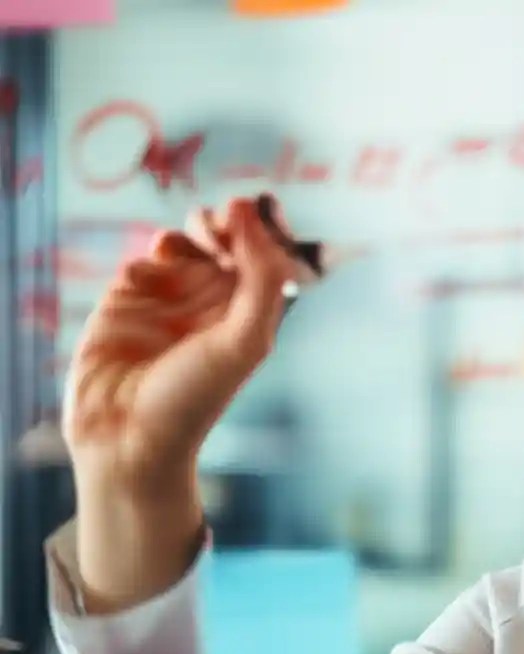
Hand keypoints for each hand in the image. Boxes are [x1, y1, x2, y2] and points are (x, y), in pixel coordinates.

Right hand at [63, 196, 295, 501]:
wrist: (127, 436)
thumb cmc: (195, 397)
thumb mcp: (246, 338)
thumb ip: (262, 276)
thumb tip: (247, 213)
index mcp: (251, 310)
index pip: (263, 252)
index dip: (256, 226)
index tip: (243, 213)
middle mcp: (215, 302)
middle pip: (225, 238)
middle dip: (219, 222)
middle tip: (211, 227)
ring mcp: (171, 299)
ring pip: (183, 241)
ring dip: (184, 234)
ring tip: (173, 247)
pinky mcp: (127, 302)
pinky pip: (141, 261)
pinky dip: (144, 260)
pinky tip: (138, 279)